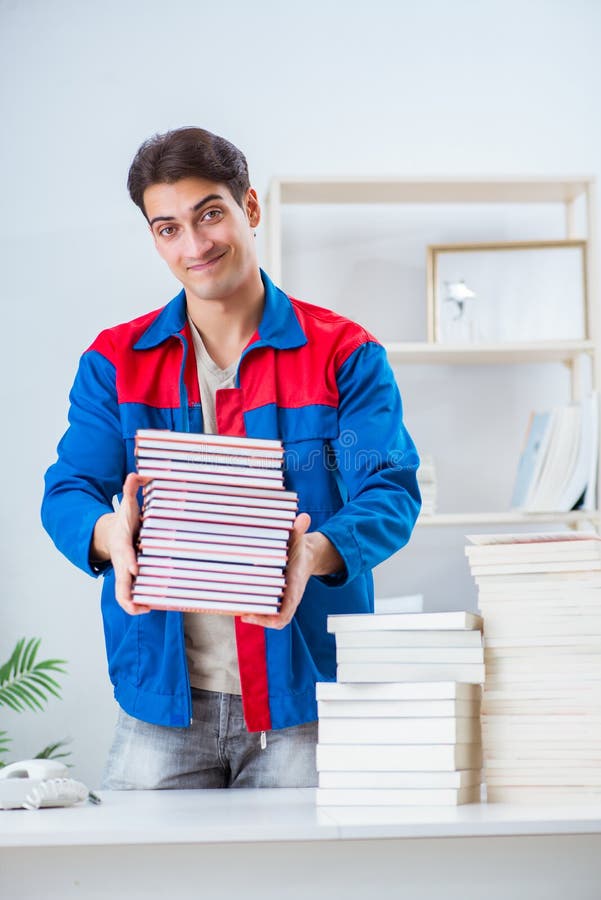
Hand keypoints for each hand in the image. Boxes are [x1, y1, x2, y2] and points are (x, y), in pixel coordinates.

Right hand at [92, 473, 149, 615]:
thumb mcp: (127, 506)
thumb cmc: (124, 522)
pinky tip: (152, 606)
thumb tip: (135, 474)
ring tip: (148, 609)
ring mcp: (124, 573)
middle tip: (140, 604)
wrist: (112, 535)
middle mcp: (121, 562)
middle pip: (121, 582)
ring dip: (134, 604)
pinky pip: (131, 596)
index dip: (129, 562)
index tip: (136, 568)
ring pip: (124, 595)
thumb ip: (130, 491)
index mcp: (121, 544)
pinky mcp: (130, 580)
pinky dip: (138, 603)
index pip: (124, 554)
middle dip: (128, 595)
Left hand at [240, 513, 343, 629]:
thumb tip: (304, 517)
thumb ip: (299, 530)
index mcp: (296, 587)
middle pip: (278, 620)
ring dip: (256, 617)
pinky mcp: (278, 598)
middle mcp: (291, 598)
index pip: (287, 611)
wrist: (307, 557)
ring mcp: (284, 600)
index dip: (270, 618)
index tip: (252, 614)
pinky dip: (256, 611)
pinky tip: (242, 605)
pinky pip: (268, 611)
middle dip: (260, 620)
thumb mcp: (299, 539)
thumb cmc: (299, 550)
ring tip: (238, 609)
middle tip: (242, 613)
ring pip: (272, 618)